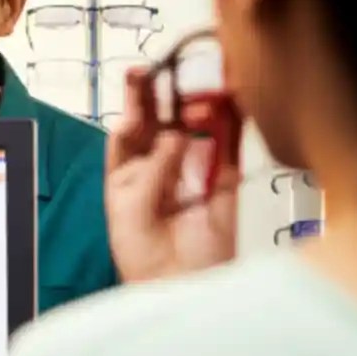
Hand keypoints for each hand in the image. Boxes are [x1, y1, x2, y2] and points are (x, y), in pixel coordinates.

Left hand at [105, 68, 238, 282]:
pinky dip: (230, 122)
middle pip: (162, 120)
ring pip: (197, 127)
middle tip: (170, 63)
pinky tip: (229, 100)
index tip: (138, 75)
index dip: (133, 102)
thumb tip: (176, 133)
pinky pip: (227, 146)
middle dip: (165, 92)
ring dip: (199, 105)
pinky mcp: (222, 183)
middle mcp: (158, 168)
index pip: (128, 129)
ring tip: (202, 91)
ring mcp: (192, 173)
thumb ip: (156, 168)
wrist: (178, 292)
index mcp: (126, 174)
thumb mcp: (135, 209)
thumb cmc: (143, 259)